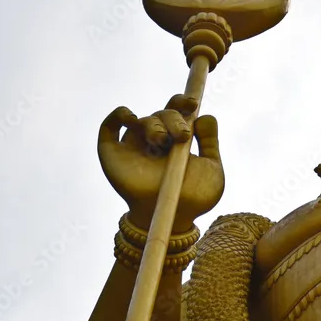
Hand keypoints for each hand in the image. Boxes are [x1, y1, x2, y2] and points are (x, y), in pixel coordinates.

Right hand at [98, 95, 223, 232]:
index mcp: (177, 139)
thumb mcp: (211, 168)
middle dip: (174, 118)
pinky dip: (118, 115)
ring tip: (162, 141)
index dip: (182, 102)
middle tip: (182, 136)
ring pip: (143, 120)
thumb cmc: (195, 198)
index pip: (177, 111)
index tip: (193, 104)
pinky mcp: (113, 154)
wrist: (174, 219)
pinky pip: (109, 127)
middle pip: (162, 114)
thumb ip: (210, 142)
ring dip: (155, 125)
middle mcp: (155, 140)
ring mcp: (134, 146)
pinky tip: (131, 117)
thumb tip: (205, 115)